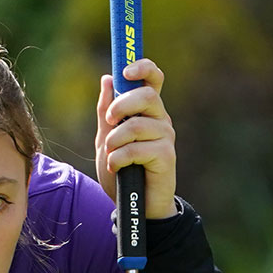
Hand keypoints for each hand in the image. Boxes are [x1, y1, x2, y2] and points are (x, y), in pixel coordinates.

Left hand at [95, 58, 176, 220]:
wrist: (134, 205)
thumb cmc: (122, 170)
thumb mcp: (106, 138)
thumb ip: (106, 111)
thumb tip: (107, 79)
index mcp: (148, 110)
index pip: (154, 78)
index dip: (143, 67)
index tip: (125, 71)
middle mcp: (161, 119)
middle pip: (147, 95)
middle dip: (121, 105)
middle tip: (109, 120)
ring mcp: (166, 137)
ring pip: (138, 124)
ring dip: (115, 139)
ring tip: (109, 153)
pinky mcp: (166, 157)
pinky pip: (137, 148)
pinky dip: (119, 157)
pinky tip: (116, 167)